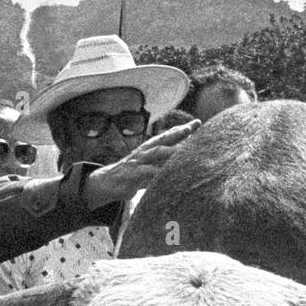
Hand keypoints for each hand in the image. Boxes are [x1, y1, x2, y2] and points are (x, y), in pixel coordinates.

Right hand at [82, 120, 199, 208]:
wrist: (107, 183)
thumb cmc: (133, 175)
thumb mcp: (149, 166)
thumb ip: (164, 162)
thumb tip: (183, 160)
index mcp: (149, 148)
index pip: (168, 135)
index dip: (183, 129)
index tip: (198, 123)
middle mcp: (145, 151)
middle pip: (164, 139)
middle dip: (178, 133)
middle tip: (191, 128)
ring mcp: (138, 162)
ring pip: (157, 153)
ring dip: (170, 150)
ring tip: (184, 149)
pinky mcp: (133, 174)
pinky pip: (147, 173)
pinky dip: (158, 173)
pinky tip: (167, 174)